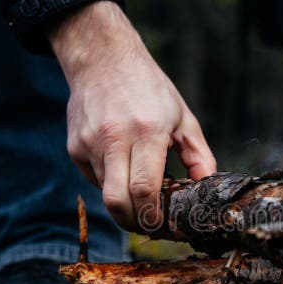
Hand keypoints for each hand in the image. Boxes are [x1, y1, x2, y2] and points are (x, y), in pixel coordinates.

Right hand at [49, 1, 215, 231]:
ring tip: (141, 193)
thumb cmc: (149, 89)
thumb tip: (207, 188)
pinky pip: (94, 179)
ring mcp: (89, 144)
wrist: (102, 59)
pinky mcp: (75, 147)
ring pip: (105, 193)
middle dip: (133, 222)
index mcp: (146, 132)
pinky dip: (110, 183)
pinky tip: (122, 167)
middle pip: (116, 201)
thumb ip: (199, 156)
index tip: (161, 224)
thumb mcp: (183, 118)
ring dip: (124, 201)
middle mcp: (113, 139)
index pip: (143, 189)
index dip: (152, 216)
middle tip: (149, 224)